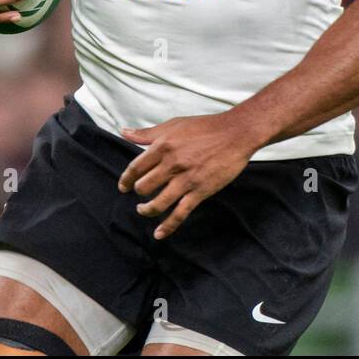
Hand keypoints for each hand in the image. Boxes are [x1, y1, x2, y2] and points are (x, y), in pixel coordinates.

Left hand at [118, 112, 264, 238]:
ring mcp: (186, 180)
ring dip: (146, 210)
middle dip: (138, 193)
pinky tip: (159, 234)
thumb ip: (147, 133)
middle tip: (139, 194)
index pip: (136, 168)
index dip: (126, 179)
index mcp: (163, 146)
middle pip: (144, 187)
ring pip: (158, 203)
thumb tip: (124, 132)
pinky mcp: (199, 192)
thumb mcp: (173, 125)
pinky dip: (167, 226)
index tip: (123, 186)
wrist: (235, 134)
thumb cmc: (205, 127)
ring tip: (143, 210)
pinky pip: (179, 213)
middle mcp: (171, 164)